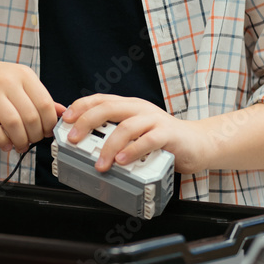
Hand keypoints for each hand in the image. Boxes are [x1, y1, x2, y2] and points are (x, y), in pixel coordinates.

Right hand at [0, 59, 64, 152]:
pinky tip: (6, 145)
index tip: (46, 133)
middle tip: (32, 142)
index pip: (45, 104)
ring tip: (20, 146)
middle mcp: (8, 80)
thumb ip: (40, 98)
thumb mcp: (20, 82)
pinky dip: (2, 141)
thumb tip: (62, 113)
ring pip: (13, 123)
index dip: (48, 124)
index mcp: (24, 75)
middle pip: (30, 116)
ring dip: (20, 140)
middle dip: (34, 136)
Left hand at [61, 94, 205, 173]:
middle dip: (87, 122)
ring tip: (100, 163)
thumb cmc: (163, 140)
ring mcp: (154, 120)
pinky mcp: (168, 135)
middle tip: (74, 140)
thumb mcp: (135, 132)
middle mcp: (140, 109)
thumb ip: (114, 133)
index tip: (65, 120)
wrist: (197, 143)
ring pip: (126, 127)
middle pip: (108, 108)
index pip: (100, 99)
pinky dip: (133, 151)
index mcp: (129, 106)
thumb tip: (84, 142)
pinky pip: (148, 141)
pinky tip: (122, 161)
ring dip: (109, 146)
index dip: (81, 107)